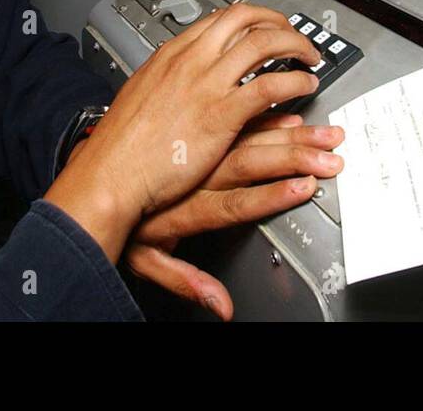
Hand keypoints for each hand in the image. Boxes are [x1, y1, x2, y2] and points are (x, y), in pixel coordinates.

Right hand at [45, 4, 322, 262]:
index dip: (251, 19)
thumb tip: (180, 77)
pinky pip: (270, 87)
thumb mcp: (142, 94)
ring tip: (309, 59)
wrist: (111, 172)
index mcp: (172, 53)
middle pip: (246, 20)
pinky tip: (305, 88)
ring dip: (295, 47)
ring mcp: (207, 84)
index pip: (220, 19)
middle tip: (294, 37)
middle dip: (278, 23)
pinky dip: (295, 82)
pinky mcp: (222, 114)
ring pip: (264, 45)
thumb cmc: (121, 143)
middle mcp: (191, 60)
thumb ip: (167, 80)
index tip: (266, 27)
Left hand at [123, 113, 344, 320]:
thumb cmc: (122, 221)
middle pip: (249, 164)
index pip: (235, 202)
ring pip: (245, 138)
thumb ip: (183, 279)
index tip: (304, 187)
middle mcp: (193, 174)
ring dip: (288, 135)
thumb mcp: (145, 258)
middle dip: (295, 160)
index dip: (271, 196)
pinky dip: (262, 116)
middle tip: (330, 158)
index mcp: (185, 207)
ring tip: (321, 135)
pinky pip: (232, 119)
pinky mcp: (192, 128)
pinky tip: (286, 114)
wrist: (91, 179)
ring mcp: (194, 147)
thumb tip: (219, 307)